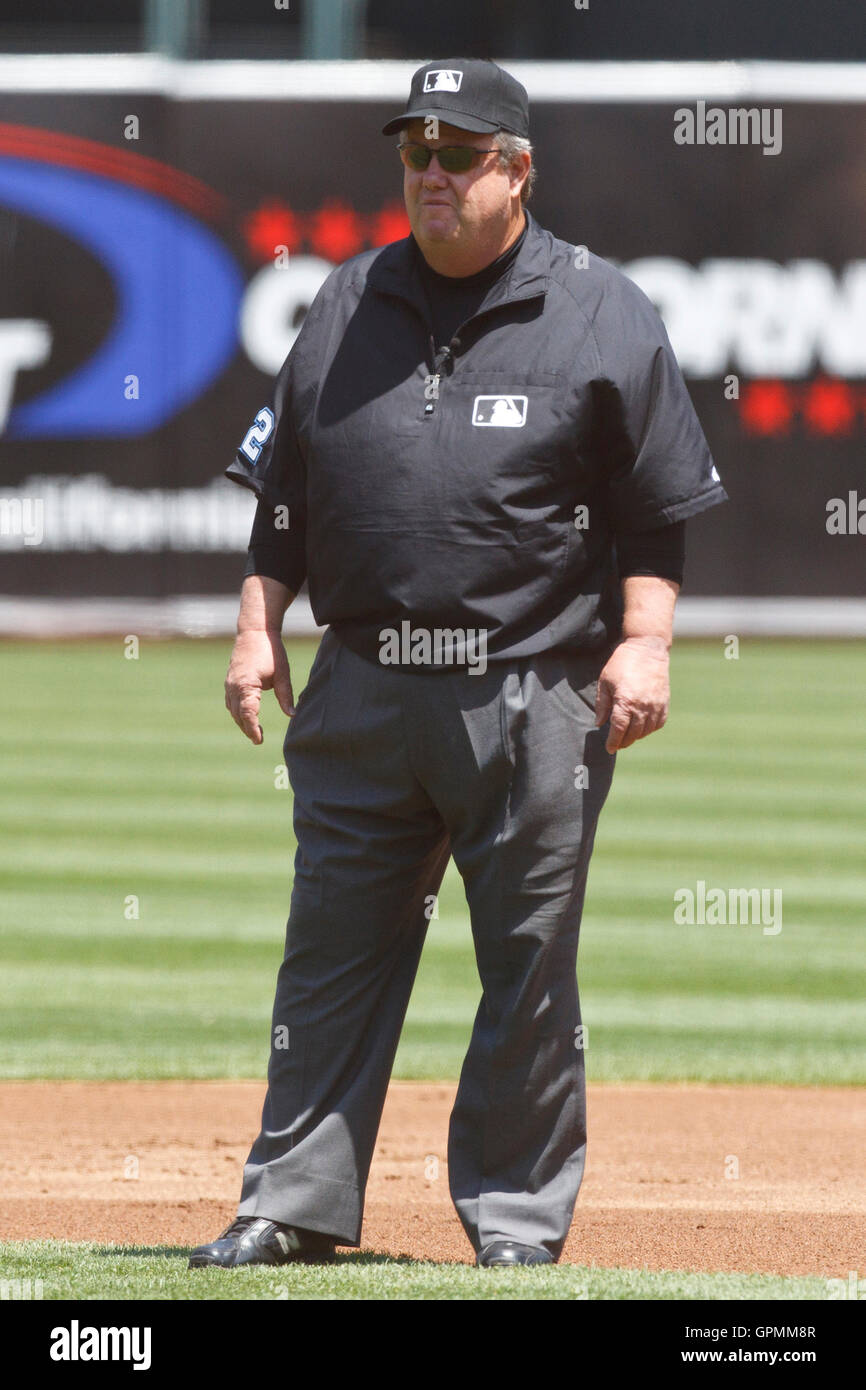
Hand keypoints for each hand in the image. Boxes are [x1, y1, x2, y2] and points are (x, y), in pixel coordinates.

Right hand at [225, 630, 294, 744]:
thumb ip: (286, 696)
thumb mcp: (282, 673)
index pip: (248, 713)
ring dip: (242, 721)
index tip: (259, 739)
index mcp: (246, 685)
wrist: (255, 630)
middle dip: (247, 728)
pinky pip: (231, 702)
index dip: (253, 728)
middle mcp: (234, 686)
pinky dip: (237, 711)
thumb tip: (292, 715)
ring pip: (233, 710)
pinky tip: (246, 717)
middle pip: (238, 715)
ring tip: (255, 732)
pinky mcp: (229, 681)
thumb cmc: (270, 651)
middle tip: (259, 740)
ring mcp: (229, 684)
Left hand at [595, 635, 669, 752]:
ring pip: (646, 731)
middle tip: (617, 743)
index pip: (618, 730)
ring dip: (636, 736)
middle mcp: (642, 706)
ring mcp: (655, 705)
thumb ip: (602, 705)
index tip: (609, 748)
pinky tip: (642, 727)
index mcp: (625, 702)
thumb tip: (598, 723)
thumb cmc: (622, 663)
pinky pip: (658, 723)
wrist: (647, 649)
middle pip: (633, 734)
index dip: (613, 741)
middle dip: (623, 741)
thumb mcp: (605, 682)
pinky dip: (650, 729)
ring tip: (628, 735)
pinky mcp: (664, 702)